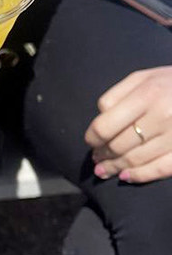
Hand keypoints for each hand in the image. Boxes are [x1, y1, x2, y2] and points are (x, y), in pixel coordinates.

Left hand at [86, 67, 171, 182]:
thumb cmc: (170, 83)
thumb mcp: (143, 78)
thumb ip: (116, 96)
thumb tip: (99, 120)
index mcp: (146, 95)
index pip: (105, 126)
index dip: (92, 138)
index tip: (91, 142)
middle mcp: (161, 116)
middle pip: (118, 146)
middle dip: (103, 155)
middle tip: (97, 158)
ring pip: (135, 160)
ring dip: (115, 168)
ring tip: (104, 170)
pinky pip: (160, 168)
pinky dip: (140, 176)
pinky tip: (125, 177)